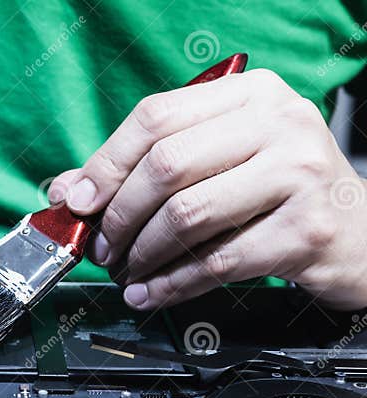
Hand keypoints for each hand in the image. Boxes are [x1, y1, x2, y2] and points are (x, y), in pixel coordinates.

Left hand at [49, 69, 366, 310]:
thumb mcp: (219, 162)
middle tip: (103, 247)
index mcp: (249, 93)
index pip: (155, 116)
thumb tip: (70, 191)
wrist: (359, 233)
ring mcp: (298, 174)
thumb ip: (146, 167)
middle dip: (120, 215)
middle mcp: (278, 122)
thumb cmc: (277, 193)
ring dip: (142, 254)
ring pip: (188, 215)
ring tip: (126, 272)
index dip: (106, 162)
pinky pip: (217, 262)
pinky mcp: (307, 230)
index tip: (80, 201)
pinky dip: (171, 284)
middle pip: (166, 166)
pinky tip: (150, 293)